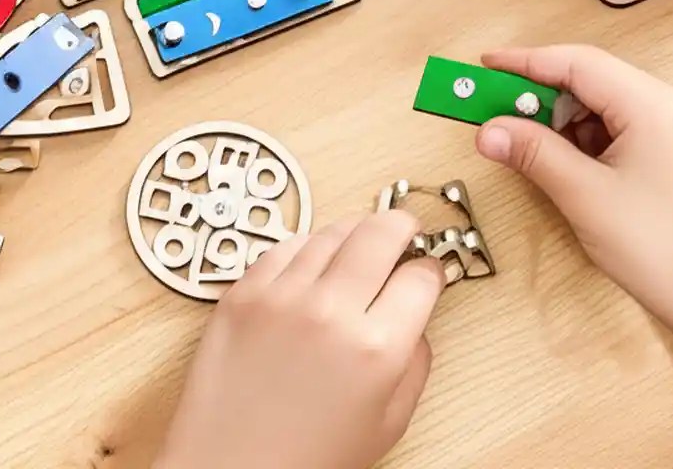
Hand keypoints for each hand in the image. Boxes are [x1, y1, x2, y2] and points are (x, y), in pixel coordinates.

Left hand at [156, 212, 445, 468]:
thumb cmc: (304, 458)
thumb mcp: (388, 423)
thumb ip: (415, 364)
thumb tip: (417, 318)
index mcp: (376, 349)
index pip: (421, 276)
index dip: (431, 270)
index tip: (427, 273)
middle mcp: (330, 312)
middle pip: (381, 232)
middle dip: (401, 226)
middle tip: (404, 231)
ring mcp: (281, 297)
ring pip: (332, 231)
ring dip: (354, 231)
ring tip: (359, 244)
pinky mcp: (242, 294)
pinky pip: (285, 247)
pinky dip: (306, 247)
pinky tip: (313, 263)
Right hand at [474, 45, 672, 338]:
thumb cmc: (664, 252)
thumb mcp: (585, 197)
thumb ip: (534, 154)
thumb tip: (489, 130)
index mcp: (657, 106)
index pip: (579, 63)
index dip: (526, 62)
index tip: (486, 66)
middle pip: (598, 83)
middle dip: (546, 100)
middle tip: (502, 122)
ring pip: (616, 109)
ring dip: (572, 125)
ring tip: (540, 158)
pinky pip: (637, 132)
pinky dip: (600, 143)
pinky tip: (580, 172)